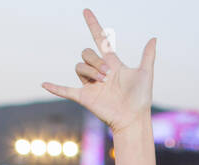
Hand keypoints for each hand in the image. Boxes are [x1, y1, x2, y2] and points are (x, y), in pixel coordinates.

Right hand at [41, 8, 154, 134]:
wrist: (133, 118)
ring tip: (103, 83)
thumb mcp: (146, 74)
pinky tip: (44, 84)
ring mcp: (91, 85)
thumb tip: (154, 38)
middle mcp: (99, 72)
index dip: (93, 25)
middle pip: (86, 54)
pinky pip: (66, 90)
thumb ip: (148, 56)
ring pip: (79, 67)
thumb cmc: (141, 98)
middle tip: (108, 75)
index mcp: (112, 64)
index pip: (99, 40)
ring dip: (90, 72)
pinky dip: (55, 88)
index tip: (86, 11)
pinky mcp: (85, 97)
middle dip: (95, 61)